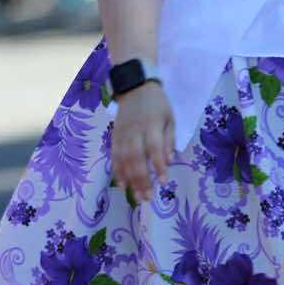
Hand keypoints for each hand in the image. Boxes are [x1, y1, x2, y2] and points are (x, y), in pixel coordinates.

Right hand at [111, 80, 173, 199]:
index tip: (163, 182)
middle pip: (136, 157)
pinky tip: (121, 184)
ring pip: (123, 159)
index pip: (154, 148)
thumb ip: (169, 139)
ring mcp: (122, 134)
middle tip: (147, 198)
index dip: (158, 165)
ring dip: (129, 179)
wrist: (133, 86)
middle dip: (141, 179)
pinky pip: (114, 155)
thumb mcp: (170, 118)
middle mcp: (135, 131)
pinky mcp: (114, 135)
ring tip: (135, 196)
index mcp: (152, 126)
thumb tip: (169, 160)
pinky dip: (116, 170)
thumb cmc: (157, 104)